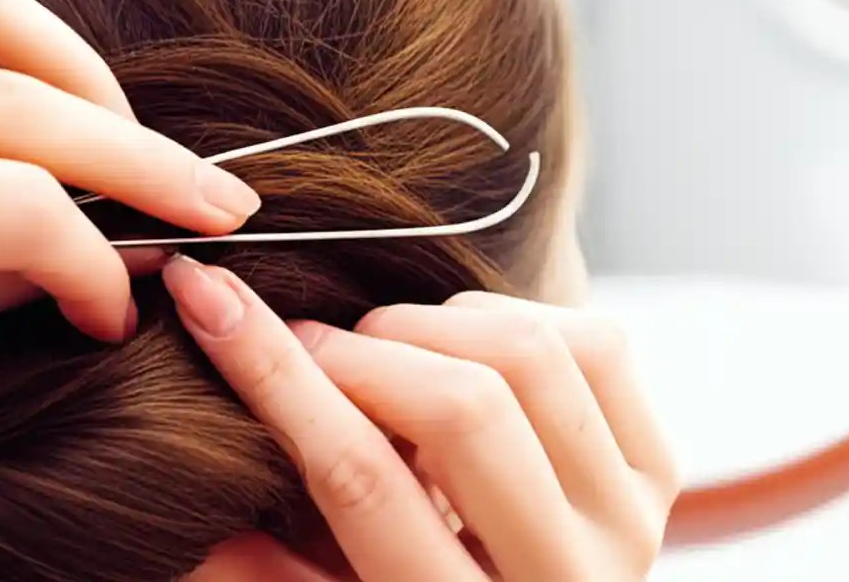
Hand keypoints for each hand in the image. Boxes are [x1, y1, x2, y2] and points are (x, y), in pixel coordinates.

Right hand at [163, 257, 679, 580]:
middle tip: (309, 345)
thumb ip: (269, 577)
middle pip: (461, 409)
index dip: (273, 376)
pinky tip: (462, 347)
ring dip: (432, 326)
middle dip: (359, 350)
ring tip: (382, 349)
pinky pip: (597, 342)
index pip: (359, 480)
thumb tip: (187, 509)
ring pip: (530, 356)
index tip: (208, 295)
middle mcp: (569, 578)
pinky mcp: (660, 472)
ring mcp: (629, 520)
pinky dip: (511, 317)